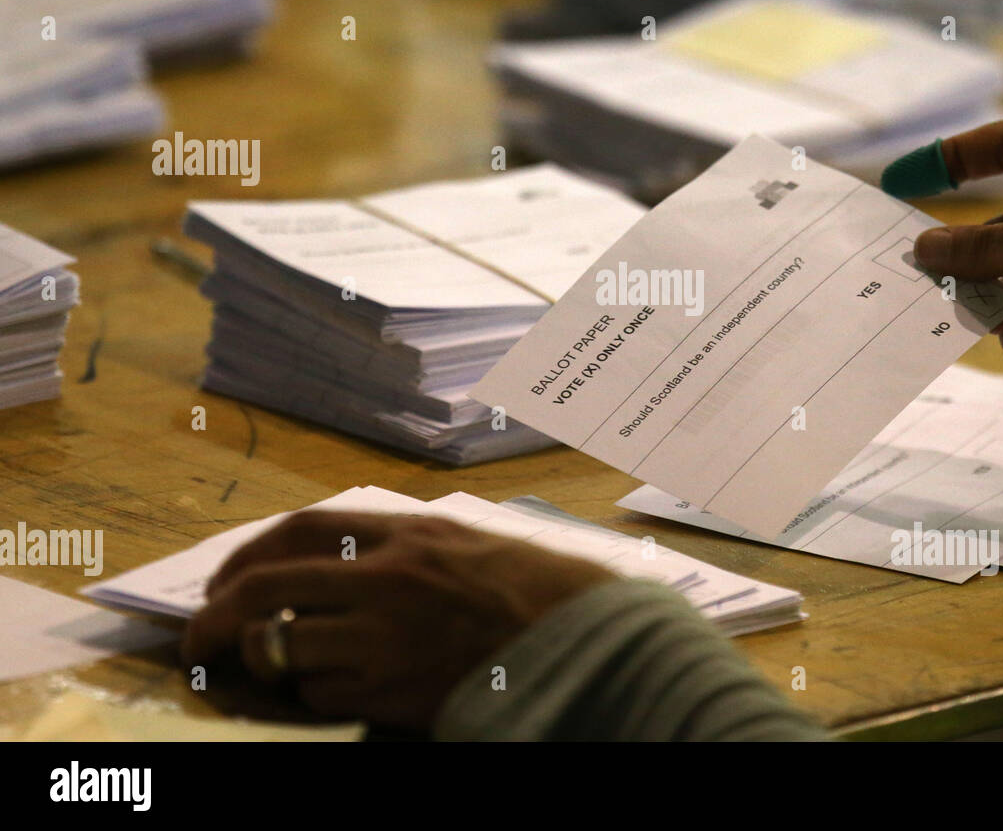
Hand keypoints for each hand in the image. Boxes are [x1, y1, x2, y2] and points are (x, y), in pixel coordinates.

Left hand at [180, 509, 615, 729]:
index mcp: (407, 533)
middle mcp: (388, 578)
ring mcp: (387, 637)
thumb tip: (321, 563)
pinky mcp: (393, 693)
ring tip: (280, 668)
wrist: (581, 640)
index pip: (302, 530)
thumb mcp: (462, 542)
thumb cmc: (529, 590)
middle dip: (217, 614)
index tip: (226, 578)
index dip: (247, 554)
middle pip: (268, 588)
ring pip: (286, 649)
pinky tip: (344, 691)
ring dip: (272, 663)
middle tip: (197, 635)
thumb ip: (396, 545)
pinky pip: (324, 697)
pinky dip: (319, 696)